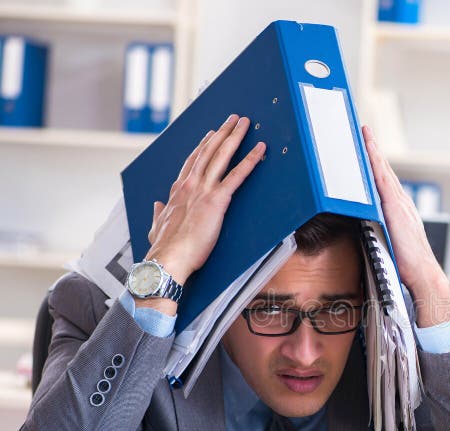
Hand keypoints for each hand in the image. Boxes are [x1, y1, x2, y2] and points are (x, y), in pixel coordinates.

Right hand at [146, 114, 265, 284]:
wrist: (168, 258)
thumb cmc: (164, 248)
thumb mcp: (157, 227)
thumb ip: (158, 214)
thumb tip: (157, 206)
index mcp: (177, 191)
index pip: (192, 162)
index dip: (203, 146)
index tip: (210, 135)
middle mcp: (190, 184)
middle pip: (208, 151)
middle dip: (222, 133)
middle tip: (232, 119)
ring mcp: (203, 190)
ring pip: (221, 155)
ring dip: (235, 136)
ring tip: (244, 123)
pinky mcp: (217, 200)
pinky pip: (237, 175)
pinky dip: (250, 160)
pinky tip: (260, 150)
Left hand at [362, 125, 449, 326]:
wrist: (424, 274)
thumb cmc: (408, 265)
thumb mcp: (392, 243)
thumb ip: (382, 231)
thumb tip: (366, 229)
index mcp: (400, 211)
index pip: (386, 182)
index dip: (377, 163)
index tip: (368, 146)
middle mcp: (402, 203)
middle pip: (385, 171)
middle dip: (374, 150)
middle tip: (363, 131)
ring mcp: (400, 204)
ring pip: (384, 172)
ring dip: (373, 152)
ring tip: (363, 135)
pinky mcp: (396, 209)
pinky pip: (382, 180)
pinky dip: (376, 164)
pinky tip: (368, 153)